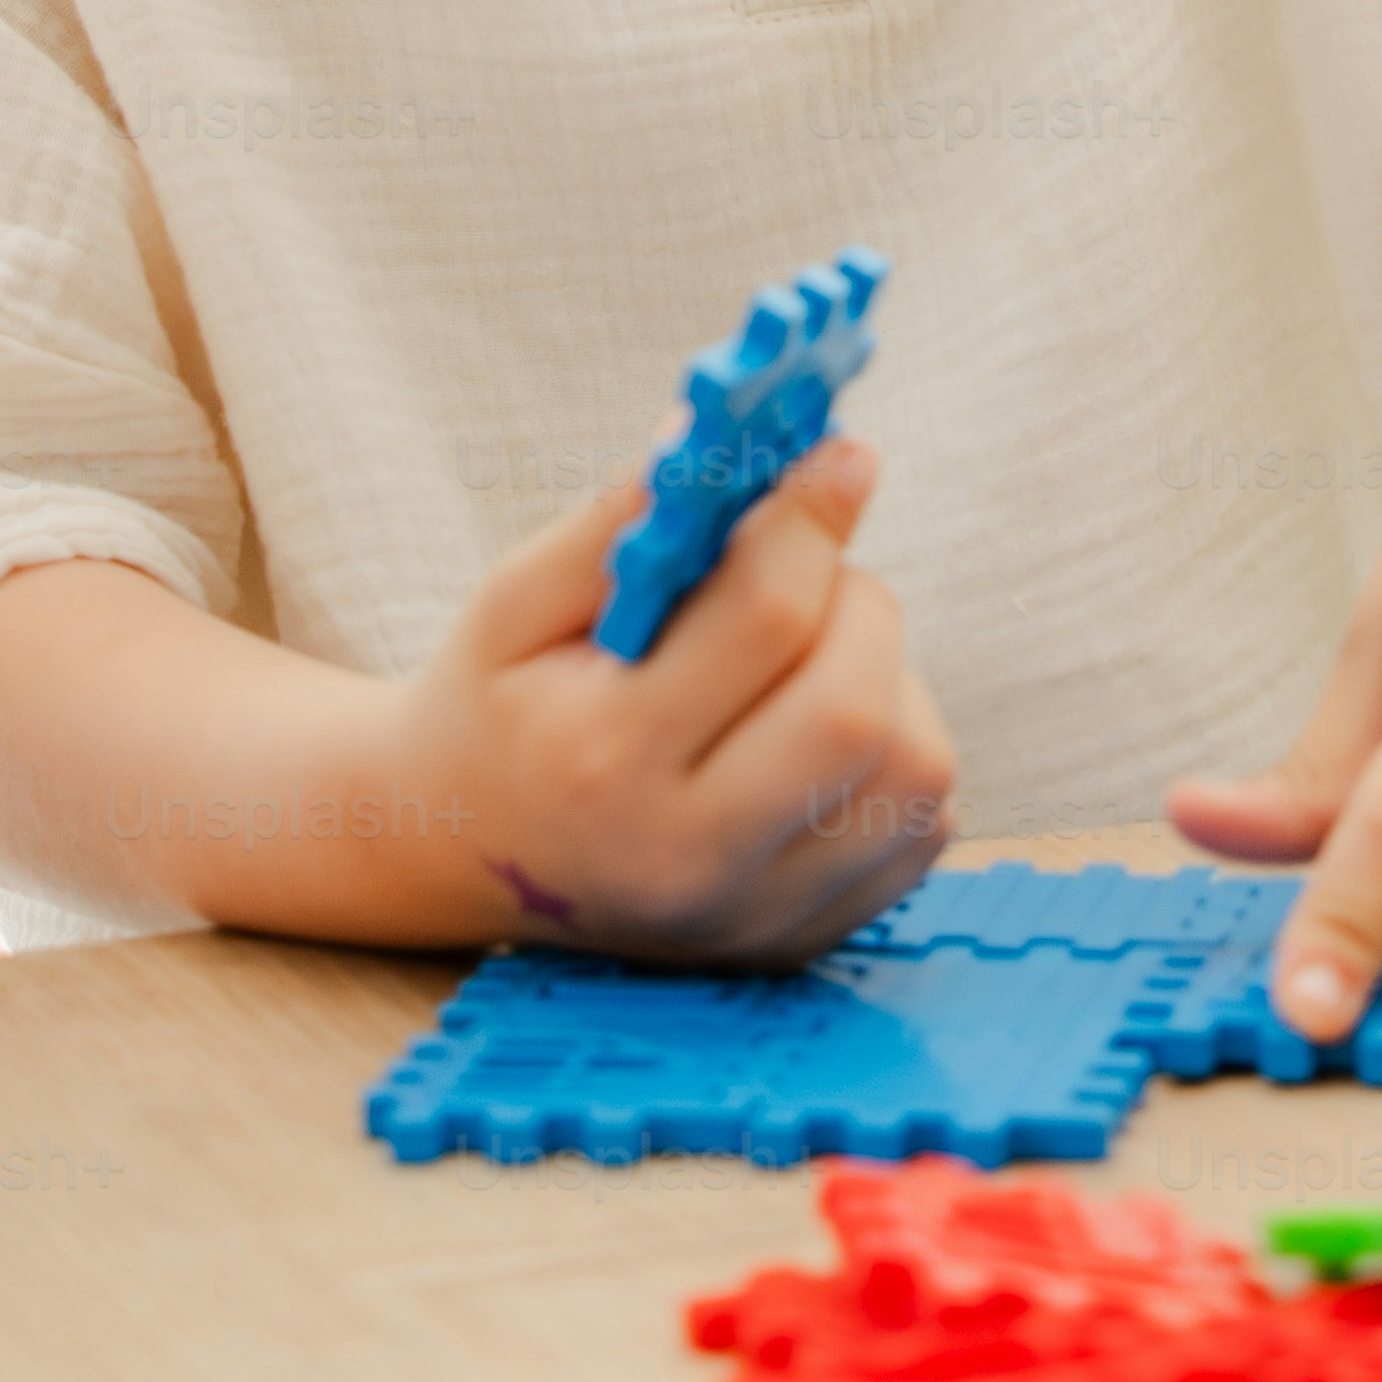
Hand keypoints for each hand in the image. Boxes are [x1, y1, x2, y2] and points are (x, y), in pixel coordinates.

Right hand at [386, 439, 953, 960]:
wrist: (457, 856)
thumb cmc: (498, 704)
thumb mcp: (516, 598)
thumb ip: (622, 519)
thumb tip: (728, 442)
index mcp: (602, 761)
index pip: (765, 619)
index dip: (812, 516)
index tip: (835, 458)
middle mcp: (687, 860)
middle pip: (858, 708)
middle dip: (857, 602)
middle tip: (808, 574)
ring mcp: (756, 916)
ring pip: (915, 768)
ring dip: (887, 680)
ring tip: (805, 660)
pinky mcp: (809, 940)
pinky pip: (924, 825)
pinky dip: (897, 752)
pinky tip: (815, 731)